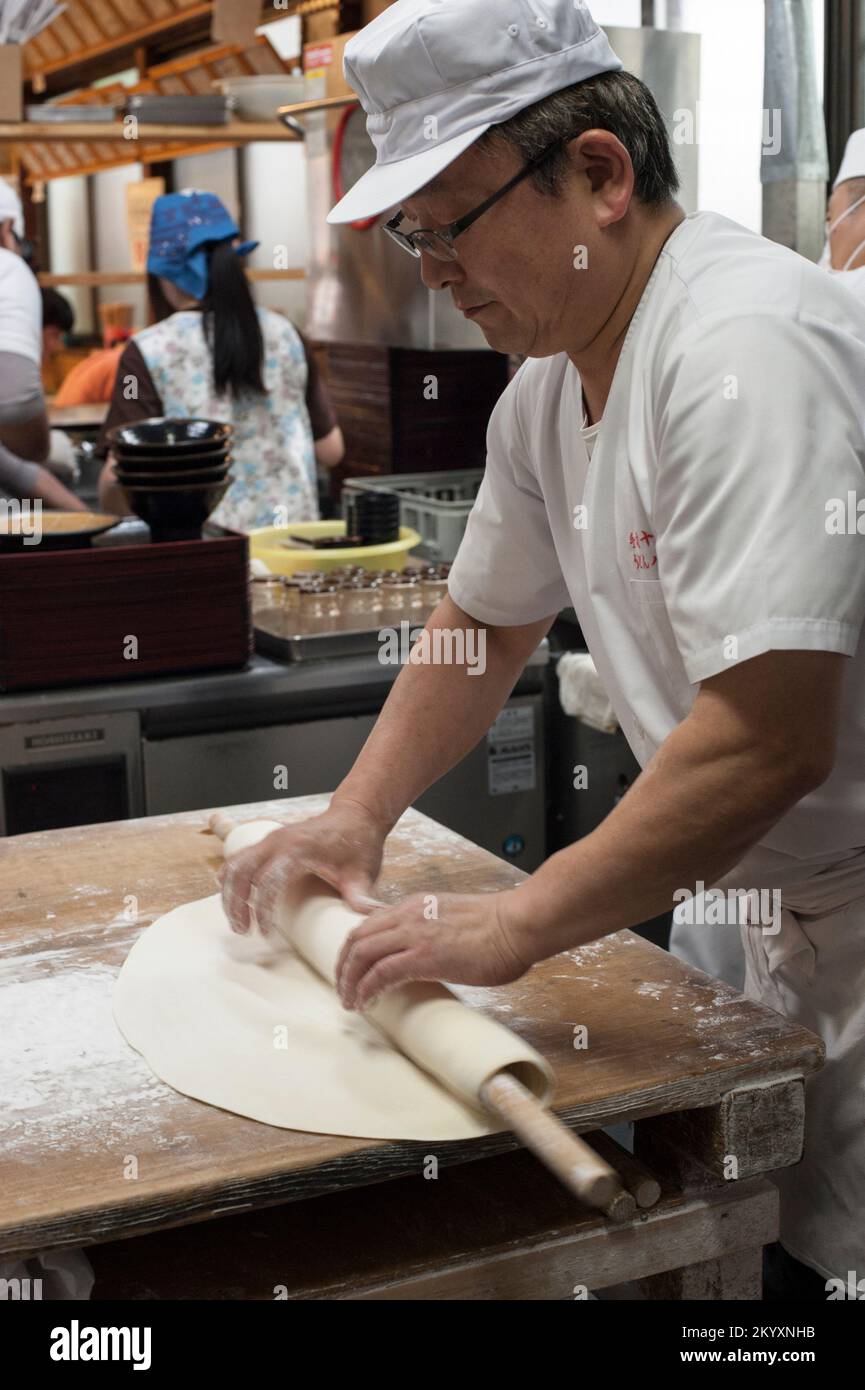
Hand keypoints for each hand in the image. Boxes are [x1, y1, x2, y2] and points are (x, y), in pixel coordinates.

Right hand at [219, 796, 387, 935]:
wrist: (356, 814)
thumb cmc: (358, 842)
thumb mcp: (362, 872)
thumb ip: (360, 897)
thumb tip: (366, 920)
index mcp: (298, 849)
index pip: (269, 882)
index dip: (263, 910)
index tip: (266, 934)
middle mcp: (278, 841)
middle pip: (241, 872)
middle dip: (236, 904)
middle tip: (243, 930)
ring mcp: (270, 839)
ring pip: (235, 864)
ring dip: (230, 893)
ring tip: (238, 921)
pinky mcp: (268, 841)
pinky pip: (239, 858)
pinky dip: (232, 878)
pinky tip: (235, 898)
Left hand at [335, 889, 532, 1010]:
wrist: (517, 923)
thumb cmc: (500, 926)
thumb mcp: (455, 919)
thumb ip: (436, 931)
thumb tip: (433, 954)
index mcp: (414, 906)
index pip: (371, 923)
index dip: (356, 948)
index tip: (353, 968)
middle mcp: (407, 915)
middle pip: (357, 937)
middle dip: (343, 965)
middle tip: (343, 988)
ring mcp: (413, 934)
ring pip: (361, 954)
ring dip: (349, 980)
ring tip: (349, 1001)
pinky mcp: (422, 956)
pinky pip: (380, 973)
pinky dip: (366, 989)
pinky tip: (366, 1003)